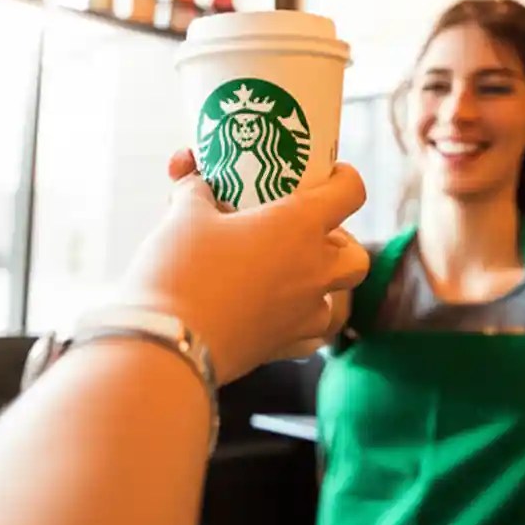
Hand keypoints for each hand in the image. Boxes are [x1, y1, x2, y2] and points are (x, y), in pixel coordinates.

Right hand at [167, 150, 356, 360]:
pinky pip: (306, 334)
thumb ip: (196, 191)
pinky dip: (295, 320)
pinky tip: (269, 310)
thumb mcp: (185, 214)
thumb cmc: (181, 268)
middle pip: (356, 256)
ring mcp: (303, 314)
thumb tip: (195, 181)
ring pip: (332, 299)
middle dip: (341, 244)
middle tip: (308, 235)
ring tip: (282, 275)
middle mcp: (314, 270)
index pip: (351, 191)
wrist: (168, 343)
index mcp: (299, 225)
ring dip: (316, 285)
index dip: (343, 178)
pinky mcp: (284, 348)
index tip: (326, 176)